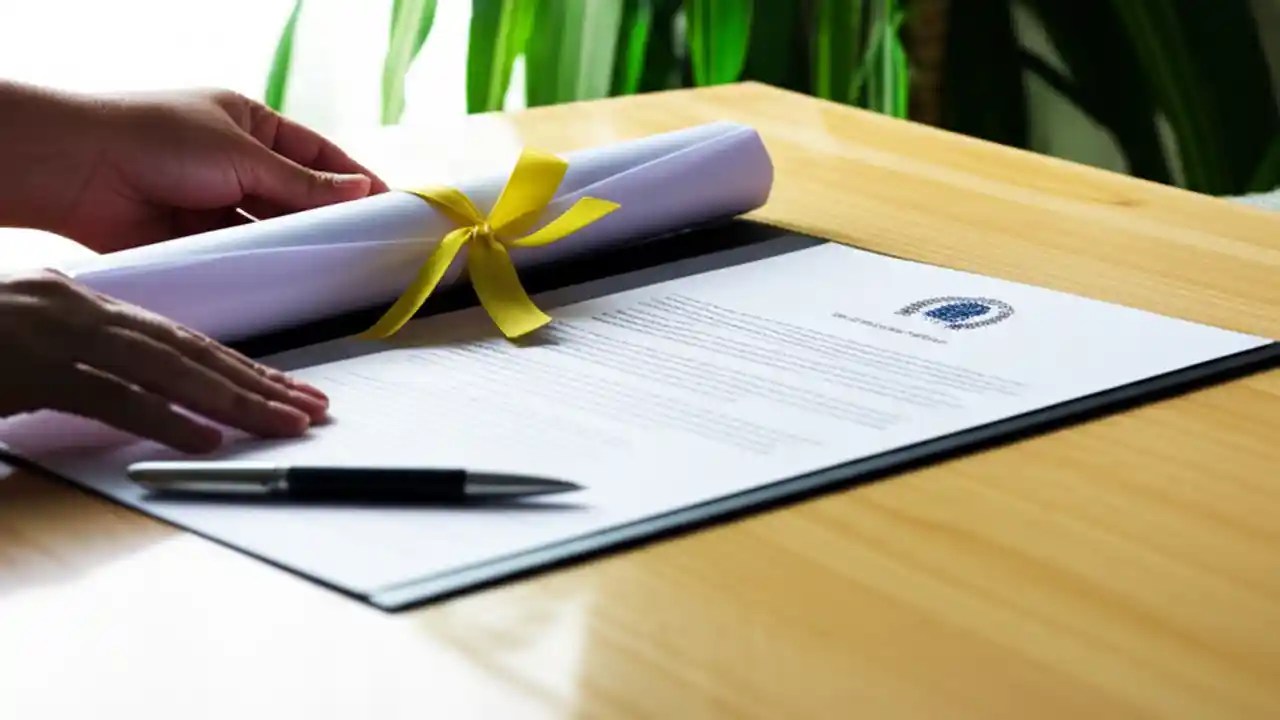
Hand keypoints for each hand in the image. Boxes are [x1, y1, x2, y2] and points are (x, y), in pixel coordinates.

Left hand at [0, 82, 388, 251]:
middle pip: (298, 195)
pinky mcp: (196, 237)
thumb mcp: (242, 154)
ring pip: (272, 226)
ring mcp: (216, 201)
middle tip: (371, 244)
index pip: (318, 155)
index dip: (354, 179)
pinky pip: (242, 252)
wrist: (78, 170)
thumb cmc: (158, 137)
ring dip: (298, 242)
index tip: (390, 204)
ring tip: (338, 265)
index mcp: (251, 124)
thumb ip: (302, 182)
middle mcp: (237, 162)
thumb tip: (360, 190)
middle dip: (330, 217)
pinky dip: (264, 262)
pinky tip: (291, 276)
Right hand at [0, 269, 327, 452]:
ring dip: (233, 399)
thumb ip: (84, 361)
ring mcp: (52, 335)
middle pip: (189, 349)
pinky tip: (206, 437)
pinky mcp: (25, 367)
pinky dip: (163, 416)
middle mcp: (77, 309)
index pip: (181, 337)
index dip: (241, 365)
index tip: (288, 388)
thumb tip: (141, 386)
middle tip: (312, 408)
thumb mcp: (28, 347)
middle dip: (258, 381)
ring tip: (285, 423)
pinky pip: (108, 395)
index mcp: (82, 303)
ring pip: (166, 368)